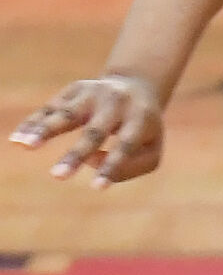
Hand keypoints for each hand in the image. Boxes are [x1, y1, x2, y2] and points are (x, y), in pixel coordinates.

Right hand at [10, 74, 164, 186]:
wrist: (136, 86)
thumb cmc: (143, 129)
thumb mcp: (152, 149)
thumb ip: (130, 166)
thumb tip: (92, 162)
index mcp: (140, 118)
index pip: (126, 146)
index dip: (111, 166)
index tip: (97, 188)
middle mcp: (116, 104)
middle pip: (94, 131)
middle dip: (75, 155)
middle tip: (57, 176)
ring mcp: (93, 94)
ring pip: (66, 114)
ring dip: (44, 130)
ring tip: (25, 145)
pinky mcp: (73, 90)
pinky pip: (50, 109)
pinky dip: (33, 124)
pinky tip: (17, 139)